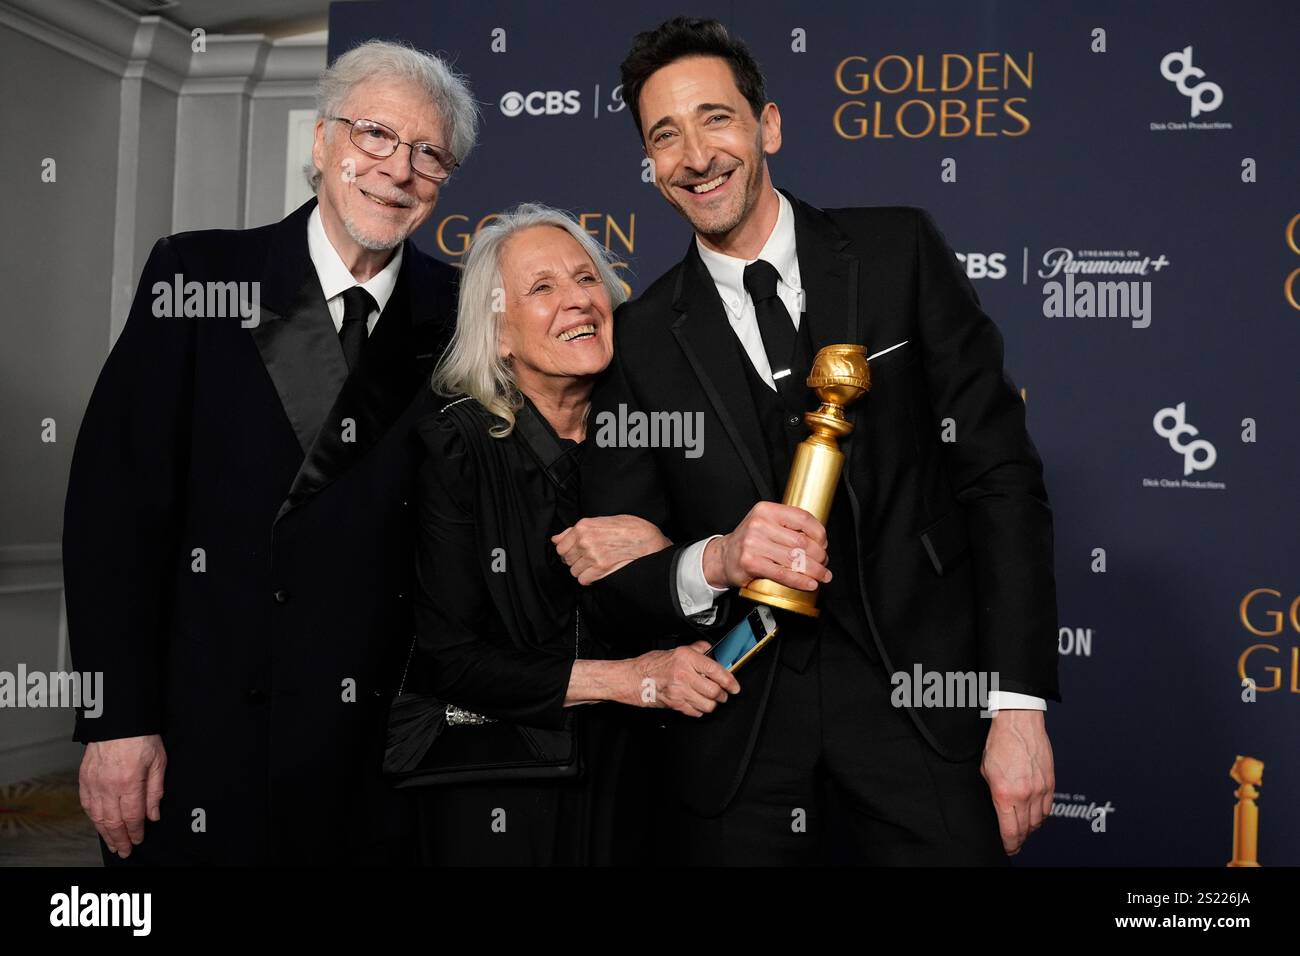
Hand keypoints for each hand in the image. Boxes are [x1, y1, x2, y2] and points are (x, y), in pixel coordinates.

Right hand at [79, 734, 166, 857]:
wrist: (118, 719)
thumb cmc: (141, 737)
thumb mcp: (158, 762)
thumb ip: (155, 791)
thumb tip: (153, 815)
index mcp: (129, 783)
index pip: (132, 816)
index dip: (135, 832)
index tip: (139, 840)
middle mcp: (108, 786)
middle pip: (113, 821)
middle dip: (120, 839)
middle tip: (124, 851)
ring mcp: (94, 783)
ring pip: (97, 816)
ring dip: (105, 833)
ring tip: (112, 843)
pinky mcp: (84, 778)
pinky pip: (87, 804)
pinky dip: (92, 817)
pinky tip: (98, 824)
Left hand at [552, 515, 671, 584]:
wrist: (647, 539)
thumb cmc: (628, 527)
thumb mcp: (601, 520)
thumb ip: (575, 530)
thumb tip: (555, 538)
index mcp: (583, 527)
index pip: (560, 546)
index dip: (567, 551)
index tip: (575, 552)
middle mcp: (584, 541)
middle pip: (566, 559)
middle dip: (575, 560)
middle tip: (587, 558)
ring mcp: (592, 555)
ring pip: (574, 571)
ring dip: (582, 570)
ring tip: (594, 565)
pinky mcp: (600, 568)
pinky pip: (583, 579)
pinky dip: (588, 578)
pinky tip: (597, 572)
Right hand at [630, 641, 740, 717]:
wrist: (633, 678)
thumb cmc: (652, 664)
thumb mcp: (675, 650)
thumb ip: (696, 649)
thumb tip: (711, 649)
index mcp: (686, 658)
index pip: (715, 670)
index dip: (730, 680)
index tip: (735, 686)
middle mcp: (683, 674)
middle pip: (714, 690)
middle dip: (723, 695)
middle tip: (724, 693)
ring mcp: (679, 691)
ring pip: (707, 704)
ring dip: (713, 704)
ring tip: (711, 699)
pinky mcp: (675, 704)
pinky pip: (696, 712)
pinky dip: (700, 710)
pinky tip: (697, 703)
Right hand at [702, 501, 830, 590]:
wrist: (724, 556)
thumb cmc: (750, 541)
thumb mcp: (766, 523)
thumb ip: (788, 525)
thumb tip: (820, 540)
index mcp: (766, 510)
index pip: (802, 518)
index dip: (819, 533)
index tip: (824, 543)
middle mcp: (759, 524)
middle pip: (801, 541)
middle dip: (819, 555)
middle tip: (823, 563)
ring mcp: (754, 544)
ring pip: (795, 559)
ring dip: (814, 570)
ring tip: (822, 575)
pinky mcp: (751, 563)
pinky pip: (783, 574)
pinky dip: (799, 581)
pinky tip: (809, 584)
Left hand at [981, 710, 1053, 854]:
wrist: (1019, 722)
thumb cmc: (999, 742)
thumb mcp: (986, 771)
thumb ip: (993, 794)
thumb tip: (998, 810)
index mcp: (1005, 794)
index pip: (1010, 831)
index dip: (1009, 844)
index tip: (1007, 848)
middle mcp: (1025, 794)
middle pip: (1026, 830)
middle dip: (1019, 840)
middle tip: (1013, 842)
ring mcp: (1040, 789)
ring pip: (1038, 821)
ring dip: (1030, 829)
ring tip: (1023, 829)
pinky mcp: (1050, 783)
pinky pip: (1048, 808)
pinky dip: (1041, 816)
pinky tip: (1034, 815)